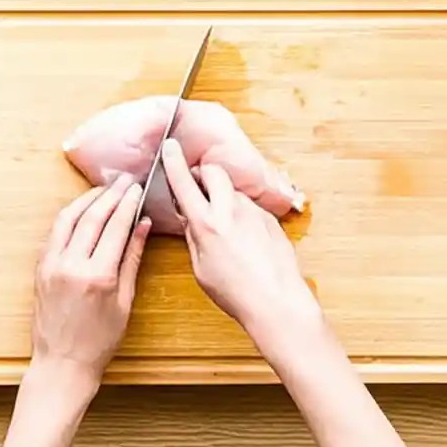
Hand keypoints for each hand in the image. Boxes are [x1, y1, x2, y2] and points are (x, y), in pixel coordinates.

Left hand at [31, 175, 151, 383]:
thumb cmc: (98, 341)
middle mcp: (72, 266)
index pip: (116, 227)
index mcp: (98, 276)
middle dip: (110, 195)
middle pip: (93, 217)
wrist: (62, 363)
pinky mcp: (40, 268)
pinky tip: (82, 210)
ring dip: (87, 200)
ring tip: (104, 189)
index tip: (137, 189)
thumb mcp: (125, 301)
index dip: (128, 204)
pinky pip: (55, 233)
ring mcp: (52, 265)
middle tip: (124, 181)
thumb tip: (142, 226)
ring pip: (69, 218)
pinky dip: (70, 216)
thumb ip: (132, 259)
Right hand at [160, 139, 320, 344]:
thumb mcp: (201, 268)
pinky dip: (241, 212)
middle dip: (203, 174)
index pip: (185, 183)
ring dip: (223, 196)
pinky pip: (250, 207)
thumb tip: (190, 219)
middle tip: (197, 187)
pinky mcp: (270, 218)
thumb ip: (193, 238)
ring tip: (222, 222)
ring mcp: (254, 211)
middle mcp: (232, 210)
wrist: (277, 299)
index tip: (169, 148)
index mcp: (207, 224)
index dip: (173, 163)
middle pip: (214, 172)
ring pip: (233, 190)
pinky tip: (243, 237)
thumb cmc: (236, 291)